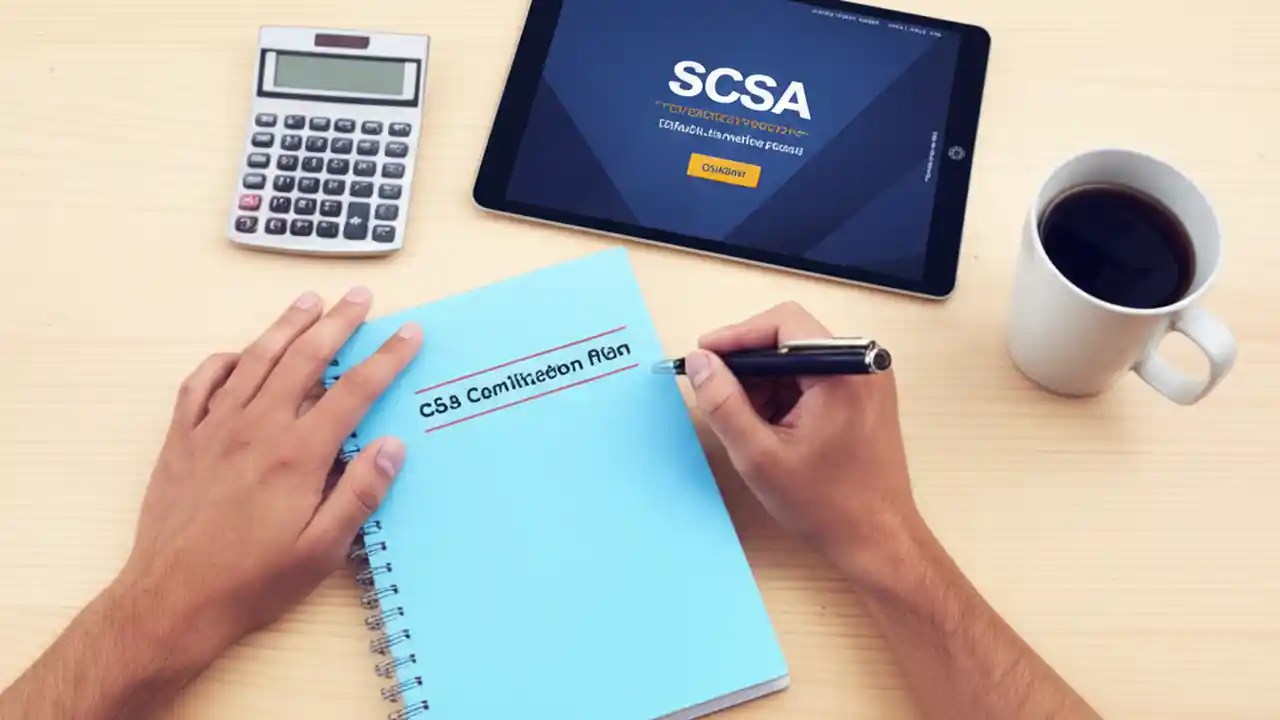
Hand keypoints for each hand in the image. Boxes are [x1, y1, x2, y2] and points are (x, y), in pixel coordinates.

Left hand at [115, 288, 421, 665]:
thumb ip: (359, 493)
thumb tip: (392, 446)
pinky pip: (201, 383)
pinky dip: (224, 361)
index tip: (408, 334)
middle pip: (305, 358)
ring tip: (308, 301)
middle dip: (338, 322)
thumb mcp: (323, 550)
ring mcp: (214, 429)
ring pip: (255, 359)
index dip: (386, 359)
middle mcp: (256, 428)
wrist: (173, 600)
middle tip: (360, 298)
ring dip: (286, 325)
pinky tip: (239, 354)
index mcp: (297, 455)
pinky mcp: (182, 440)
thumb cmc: (252, 582)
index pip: (353, 391)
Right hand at [685, 302, 917, 581]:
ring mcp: (867, 380)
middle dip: (749, 366)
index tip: (703, 359)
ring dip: (765, 384)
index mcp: (842, 371)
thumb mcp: (759, 456)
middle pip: (789, 339)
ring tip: (749, 426)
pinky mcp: (864, 397)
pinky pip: (814, 378)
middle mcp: (862, 364)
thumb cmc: (827, 505)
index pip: (781, 323)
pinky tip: (772, 430)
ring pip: (799, 360)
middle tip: (720, 399)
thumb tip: (699, 362)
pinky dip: (785, 396)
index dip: (736, 336)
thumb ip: (723, 404)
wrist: (878, 540)